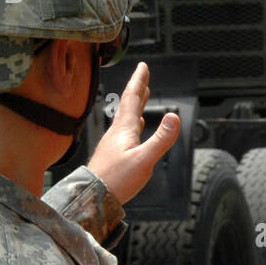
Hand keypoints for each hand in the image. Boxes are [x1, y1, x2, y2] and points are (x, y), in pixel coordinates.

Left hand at [88, 62, 180, 204]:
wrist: (92, 197)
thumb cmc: (116, 181)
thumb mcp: (144, 160)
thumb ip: (161, 139)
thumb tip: (173, 117)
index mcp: (124, 129)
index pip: (132, 99)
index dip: (138, 81)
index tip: (143, 67)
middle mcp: (117, 132)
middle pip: (128, 105)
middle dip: (138, 89)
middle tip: (143, 76)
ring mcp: (113, 143)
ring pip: (126, 117)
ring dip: (136, 104)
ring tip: (142, 96)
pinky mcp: (113, 153)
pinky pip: (125, 131)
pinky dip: (133, 122)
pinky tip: (135, 127)